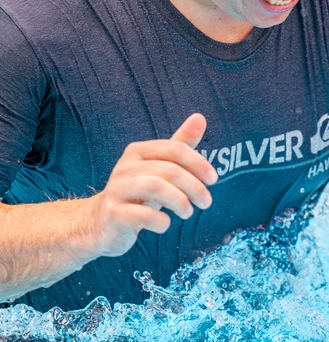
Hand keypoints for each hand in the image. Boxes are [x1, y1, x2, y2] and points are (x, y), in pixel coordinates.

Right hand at [85, 113, 217, 257]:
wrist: (101, 223)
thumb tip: (200, 117)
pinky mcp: (112, 214)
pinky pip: (142, 216)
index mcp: (138, 152)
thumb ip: (179, 145)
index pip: (175, 149)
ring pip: (155, 187)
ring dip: (180, 201)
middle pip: (169, 170)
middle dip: (194, 187)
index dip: (199, 163)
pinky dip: (161, 221)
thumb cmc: (139, 193)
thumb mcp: (160, 168)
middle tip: (206, 202)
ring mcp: (116, 190)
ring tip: (188, 212)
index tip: (213, 180)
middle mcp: (124, 167)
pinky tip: (165, 224)